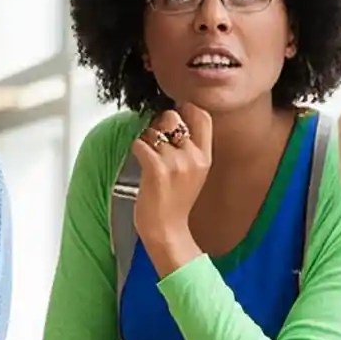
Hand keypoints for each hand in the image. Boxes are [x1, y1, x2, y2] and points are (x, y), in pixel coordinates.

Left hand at [131, 104, 212, 260]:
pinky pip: (140, 143)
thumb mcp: (195, 173)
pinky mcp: (156, 169)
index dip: (184, 108)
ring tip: (148, 157)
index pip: (202, 115)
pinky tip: (140, 162)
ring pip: (152, 131)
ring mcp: (175, 162)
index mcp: (205, 156)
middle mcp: (193, 156)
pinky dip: (136, 149)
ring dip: (145, 139)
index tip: (174, 115)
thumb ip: (191, 149)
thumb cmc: (176, 203)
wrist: (167, 231)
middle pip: (173, 116)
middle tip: (155, 139)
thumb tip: (174, 118)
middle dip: (159, 122)